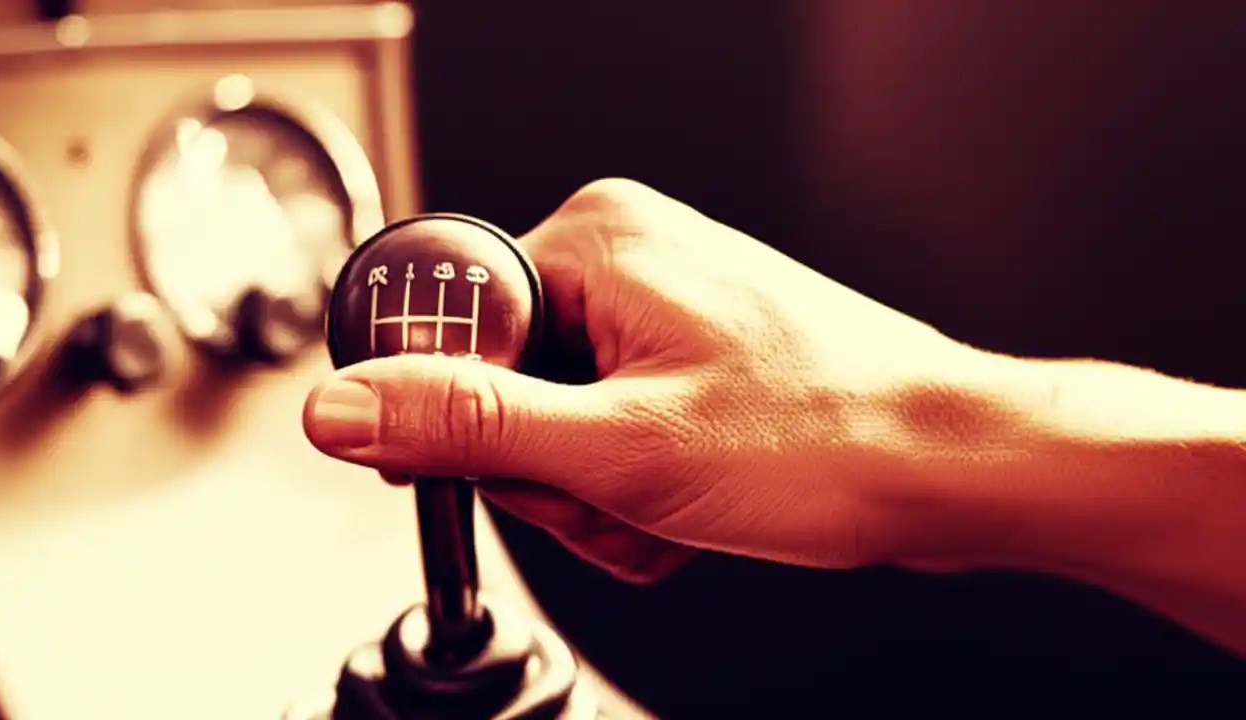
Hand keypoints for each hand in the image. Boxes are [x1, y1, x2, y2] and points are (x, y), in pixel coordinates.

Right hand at [303, 178, 982, 581]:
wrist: (945, 465)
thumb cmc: (824, 437)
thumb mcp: (619, 447)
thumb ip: (468, 425)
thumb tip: (347, 404)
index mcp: (595, 241)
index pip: (453, 334)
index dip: (470, 423)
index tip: (526, 469)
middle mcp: (626, 259)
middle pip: (504, 389)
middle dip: (554, 470)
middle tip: (624, 489)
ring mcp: (660, 309)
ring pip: (558, 425)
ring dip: (600, 490)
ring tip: (671, 500)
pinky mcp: (686, 356)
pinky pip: (610, 430)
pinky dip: (634, 485)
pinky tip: (689, 501)